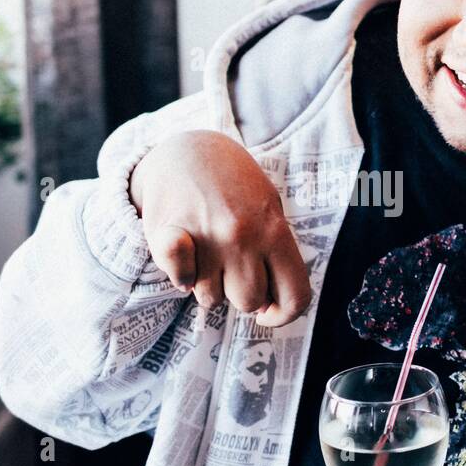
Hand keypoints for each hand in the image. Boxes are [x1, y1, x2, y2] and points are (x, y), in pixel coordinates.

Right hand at [130, 130, 311, 326]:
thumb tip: (269, 305)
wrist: (187, 150)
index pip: (295, 295)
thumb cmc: (232, 185)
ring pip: (211, 298)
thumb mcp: (269, 209)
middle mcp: (243, 236)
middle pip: (249, 302)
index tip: (269, 312)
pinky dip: (181, 275)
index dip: (284, 315)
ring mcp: (206, 236)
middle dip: (241, 294)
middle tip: (232, 268)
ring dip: (208, 284)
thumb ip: (275, 254)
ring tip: (207, 251)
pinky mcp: (170, 234)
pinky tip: (185, 255)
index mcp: (275, 230)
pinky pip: (180, 280)